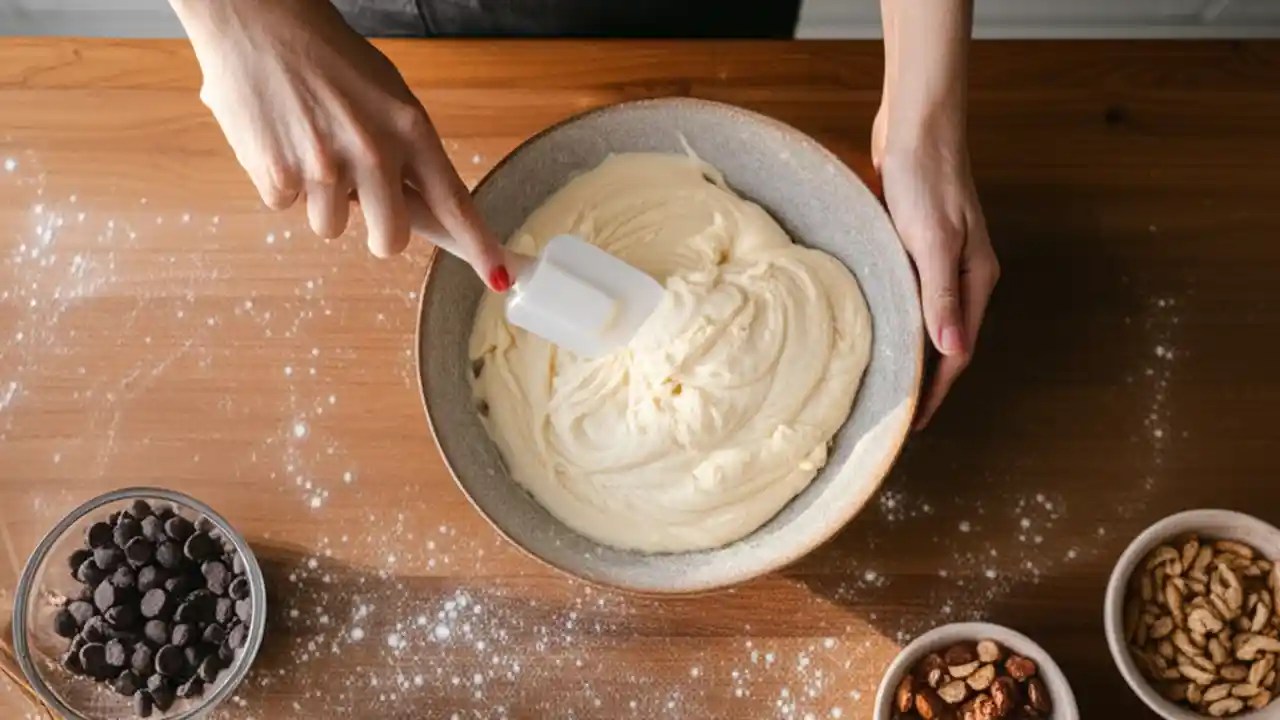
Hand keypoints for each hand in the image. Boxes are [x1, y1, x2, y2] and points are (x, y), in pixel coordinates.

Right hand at [170, 0, 509, 287]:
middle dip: (376, 230)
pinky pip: (287, 207)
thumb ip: (408, 154)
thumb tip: (426, 213)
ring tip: (310, 145)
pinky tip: (280, 139)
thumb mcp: (388, 98)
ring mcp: (325, 168)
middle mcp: (374, 153)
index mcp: (410, 130)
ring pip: (332, 228)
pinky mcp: (278, 176)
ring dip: (322, 200)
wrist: (259, 22)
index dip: (478, 245)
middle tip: (360, 196)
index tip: (499, 276)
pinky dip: (282, 182)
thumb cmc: (330, 60)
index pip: (453, 202)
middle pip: (390, 240)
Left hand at [873, 109, 998, 428]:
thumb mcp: (932, 240)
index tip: (914, 423)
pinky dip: (896, 318)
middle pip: (945, 342)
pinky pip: (908, 295)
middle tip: (893, 412)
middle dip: (924, 380)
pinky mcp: (916, 246)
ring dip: (909, 350)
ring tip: (883, 381)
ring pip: (925, 320)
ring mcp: (940, 261)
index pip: (957, 351)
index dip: (936, 390)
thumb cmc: (926, 179)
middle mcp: (962, 275)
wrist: (917, 126)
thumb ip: (940, 295)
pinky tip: (875, 328)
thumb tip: (951, 351)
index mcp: (974, 279)